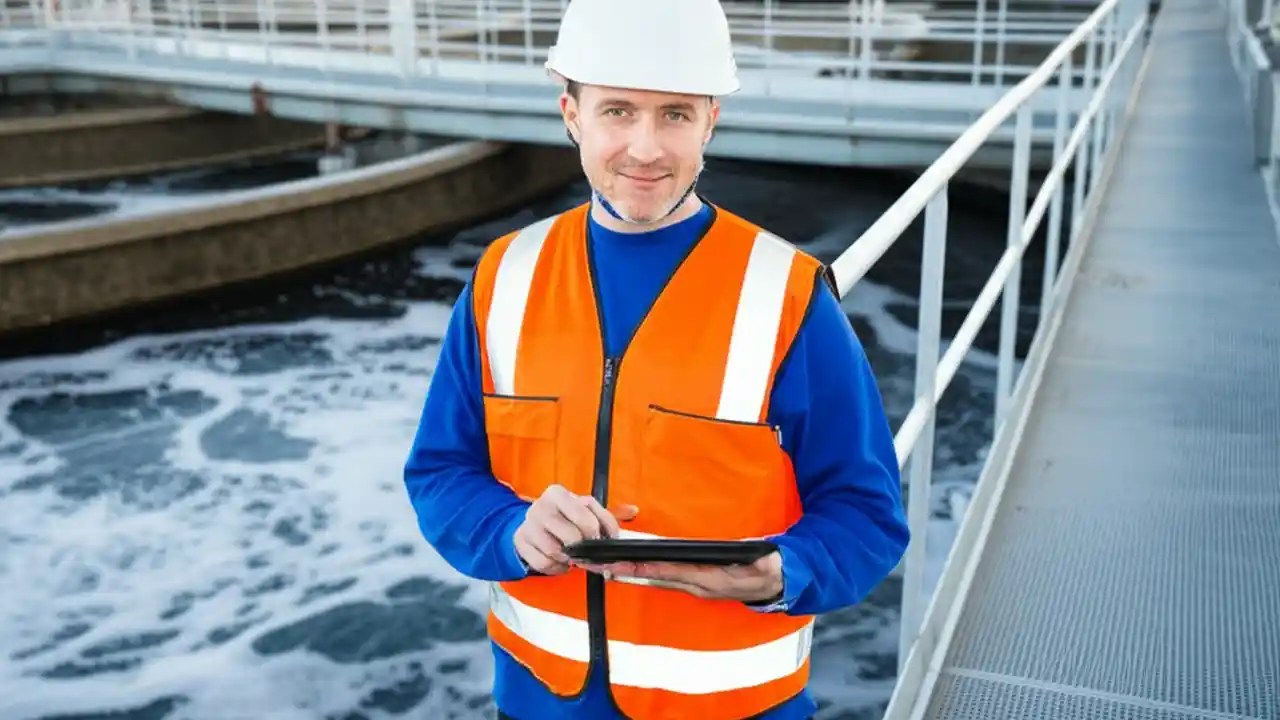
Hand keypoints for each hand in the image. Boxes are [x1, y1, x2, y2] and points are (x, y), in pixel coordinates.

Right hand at [513, 484, 638, 574]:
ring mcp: (528, 525)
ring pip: (556, 552)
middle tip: (585, 550)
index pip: (584, 516)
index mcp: (558, 493)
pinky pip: (544, 563)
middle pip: (571, 537)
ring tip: (570, 554)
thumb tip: (634, 510)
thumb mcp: (584, 509)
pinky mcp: (520, 543)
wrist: (532, 524)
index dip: (596, 533)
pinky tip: (559, 560)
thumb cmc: (564, 517)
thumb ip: (607, 514)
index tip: (599, 539)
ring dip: (568, 559)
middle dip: (582, 548)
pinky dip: (556, 567)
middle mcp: (540, 507)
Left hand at [580, 552, 783, 603]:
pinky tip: (624, 568)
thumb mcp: (768, 565)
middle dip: (621, 570)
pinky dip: (640, 572)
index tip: (617, 564)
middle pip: (652, 577)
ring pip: (653, 579)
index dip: (643, 567)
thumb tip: (763, 560)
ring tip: (598, 565)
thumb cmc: (770, 569)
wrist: (777, 584)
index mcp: (710, 579)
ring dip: (625, 572)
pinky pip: (661, 578)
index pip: (670, 571)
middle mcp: (696, 586)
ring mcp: (693, 587)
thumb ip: (763, 563)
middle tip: (591, 563)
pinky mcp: (693, 583)